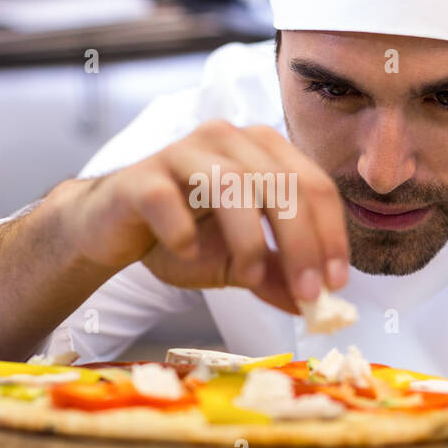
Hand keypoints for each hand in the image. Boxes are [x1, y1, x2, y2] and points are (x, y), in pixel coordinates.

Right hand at [62, 120, 349, 313]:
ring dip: (249, 238)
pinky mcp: (140, 176)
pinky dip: (182, 231)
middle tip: (309, 293)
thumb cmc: (179, 236)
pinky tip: (186, 251)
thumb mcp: (238, 263)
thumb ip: (277, 276)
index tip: (336, 283)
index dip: (331, 234)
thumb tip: (320, 307)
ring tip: (248, 277)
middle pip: (281, 183)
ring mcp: (181, 152)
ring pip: (231, 184)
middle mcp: (226, 140)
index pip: (313, 184)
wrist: (111, 231)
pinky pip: (167, 198)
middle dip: (302, 243)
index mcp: (261, 151)